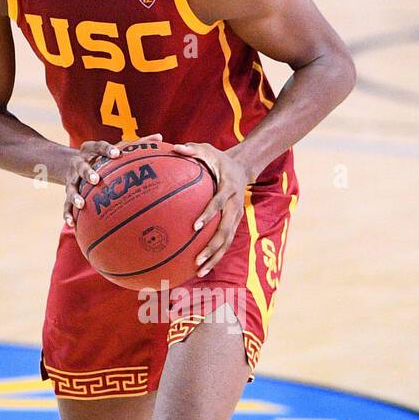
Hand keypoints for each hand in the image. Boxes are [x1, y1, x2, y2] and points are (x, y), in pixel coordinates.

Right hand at [62, 134, 162, 226]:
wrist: (70, 163)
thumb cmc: (101, 157)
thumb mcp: (114, 148)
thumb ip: (136, 144)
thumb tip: (160, 136)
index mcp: (90, 151)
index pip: (98, 147)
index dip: (107, 150)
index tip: (117, 154)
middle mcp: (78, 163)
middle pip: (81, 167)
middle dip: (87, 173)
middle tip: (96, 180)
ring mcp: (71, 179)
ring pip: (71, 187)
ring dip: (75, 196)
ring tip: (81, 205)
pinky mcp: (67, 192)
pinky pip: (65, 205)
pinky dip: (67, 214)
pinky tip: (71, 224)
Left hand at [173, 141, 248, 275]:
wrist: (243, 167)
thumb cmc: (219, 159)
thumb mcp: (207, 149)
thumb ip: (192, 150)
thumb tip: (175, 147)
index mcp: (227, 189)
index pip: (218, 203)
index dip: (208, 214)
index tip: (195, 226)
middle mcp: (234, 206)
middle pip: (225, 231)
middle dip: (212, 247)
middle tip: (197, 260)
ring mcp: (236, 217)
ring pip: (227, 241)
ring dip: (214, 257)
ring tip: (199, 271)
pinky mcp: (234, 223)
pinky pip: (225, 242)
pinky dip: (216, 256)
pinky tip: (201, 268)